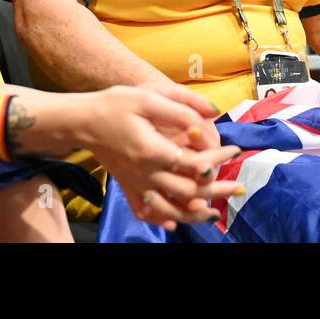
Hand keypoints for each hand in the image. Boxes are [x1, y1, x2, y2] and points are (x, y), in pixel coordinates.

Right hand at [81, 85, 241, 230]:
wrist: (81, 121)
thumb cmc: (114, 104)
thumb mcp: (148, 96)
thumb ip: (182, 106)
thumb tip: (212, 113)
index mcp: (154, 151)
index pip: (195, 162)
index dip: (219, 157)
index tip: (235, 150)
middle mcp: (146, 173)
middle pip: (188, 190)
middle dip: (217, 190)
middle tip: (239, 187)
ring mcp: (136, 183)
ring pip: (170, 208)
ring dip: (195, 213)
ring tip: (215, 212)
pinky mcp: (127, 186)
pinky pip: (145, 210)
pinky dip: (162, 218)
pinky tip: (174, 221)